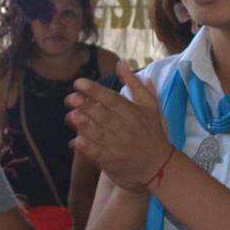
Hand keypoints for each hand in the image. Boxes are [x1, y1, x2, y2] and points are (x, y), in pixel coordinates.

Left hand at [65, 62, 171, 190]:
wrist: (158, 166)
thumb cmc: (152, 132)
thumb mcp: (150, 106)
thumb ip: (135, 85)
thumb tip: (122, 63)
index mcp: (133, 113)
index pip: (112, 99)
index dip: (95, 91)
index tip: (79, 83)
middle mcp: (126, 129)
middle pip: (104, 116)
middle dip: (87, 106)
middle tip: (70, 97)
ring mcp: (118, 146)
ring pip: (99, 134)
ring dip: (84, 126)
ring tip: (71, 116)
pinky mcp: (112, 162)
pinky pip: (98, 155)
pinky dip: (88, 148)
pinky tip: (76, 141)